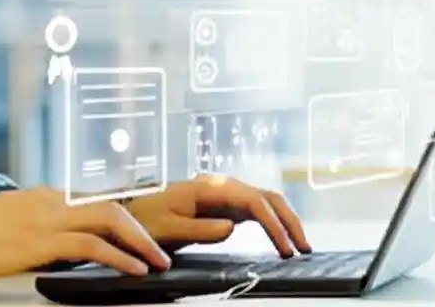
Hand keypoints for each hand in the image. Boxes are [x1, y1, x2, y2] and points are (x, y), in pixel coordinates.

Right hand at [0, 187, 170, 284]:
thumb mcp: (2, 227)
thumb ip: (32, 231)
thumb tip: (53, 248)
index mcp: (39, 197)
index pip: (92, 203)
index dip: (122, 219)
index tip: (139, 236)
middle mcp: (47, 200)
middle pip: (110, 206)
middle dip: (140, 229)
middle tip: (160, 249)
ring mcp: (44, 217)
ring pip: (109, 220)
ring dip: (139, 242)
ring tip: (156, 261)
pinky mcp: (37, 240)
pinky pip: (91, 245)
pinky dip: (119, 256)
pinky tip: (132, 269)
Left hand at [125, 176, 311, 256]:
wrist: (131, 212)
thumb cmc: (144, 219)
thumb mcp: (166, 228)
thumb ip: (199, 228)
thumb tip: (232, 227)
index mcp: (210, 187)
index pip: (253, 201)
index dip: (273, 224)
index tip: (284, 248)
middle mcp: (222, 186)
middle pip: (267, 197)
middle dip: (289, 220)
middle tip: (304, 248)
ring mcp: (225, 195)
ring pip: (265, 202)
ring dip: (284, 221)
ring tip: (299, 247)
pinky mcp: (224, 206)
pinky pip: (255, 211)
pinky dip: (271, 224)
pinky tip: (280, 240)